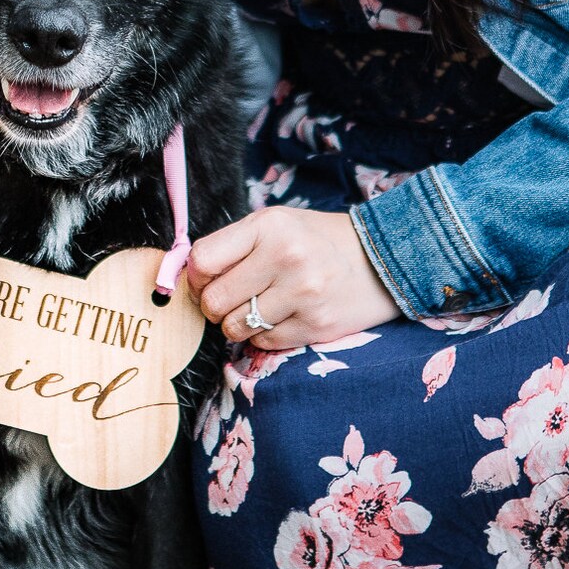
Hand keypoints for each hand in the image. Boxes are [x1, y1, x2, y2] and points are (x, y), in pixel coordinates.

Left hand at [186, 206, 400, 349]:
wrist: (381, 260)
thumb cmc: (315, 241)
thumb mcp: (275, 225)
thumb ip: (233, 246)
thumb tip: (187, 277)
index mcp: (269, 226)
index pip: (203, 261)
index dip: (196, 278)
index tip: (206, 282)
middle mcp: (286, 257)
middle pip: (216, 301)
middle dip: (215, 307)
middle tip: (230, 301)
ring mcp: (303, 294)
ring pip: (236, 328)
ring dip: (239, 324)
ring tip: (259, 308)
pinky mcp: (316, 326)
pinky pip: (264, 343)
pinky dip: (264, 336)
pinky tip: (283, 317)